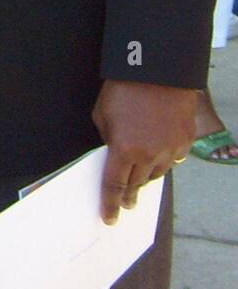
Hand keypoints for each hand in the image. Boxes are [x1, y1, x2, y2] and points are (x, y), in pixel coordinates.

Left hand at [92, 79, 195, 224]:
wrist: (157, 70)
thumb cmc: (123, 89)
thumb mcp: (102, 114)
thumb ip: (107, 139)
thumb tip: (114, 153)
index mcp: (123, 150)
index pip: (114, 187)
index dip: (110, 204)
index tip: (109, 218)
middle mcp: (148, 155)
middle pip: (136, 184)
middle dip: (129, 194)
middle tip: (126, 202)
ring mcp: (169, 150)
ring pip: (156, 174)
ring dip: (146, 176)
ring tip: (140, 177)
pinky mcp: (185, 141)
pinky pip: (173, 159)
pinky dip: (164, 160)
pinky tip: (159, 156)